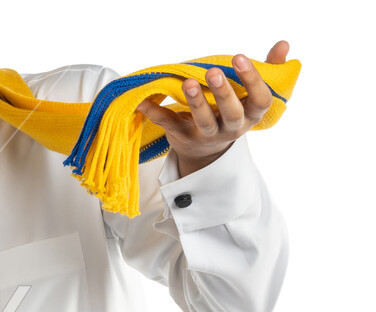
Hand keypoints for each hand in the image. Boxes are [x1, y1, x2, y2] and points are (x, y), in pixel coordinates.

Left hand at [138, 40, 289, 176]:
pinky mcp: (182, 137)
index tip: (240, 58)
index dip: (253, 81)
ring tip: (188, 82)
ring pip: (203, 121)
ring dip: (196, 102)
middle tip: (213, 72)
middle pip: (231, 114)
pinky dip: (155, 112)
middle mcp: (231, 128)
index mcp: (250, 115)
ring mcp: (206, 135)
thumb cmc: (231, 111)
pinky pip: (169, 124)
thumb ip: (268, 70)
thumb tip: (284, 45)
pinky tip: (143, 100)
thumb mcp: (251, 95)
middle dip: (224, 93)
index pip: (260, 100)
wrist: (206, 152)